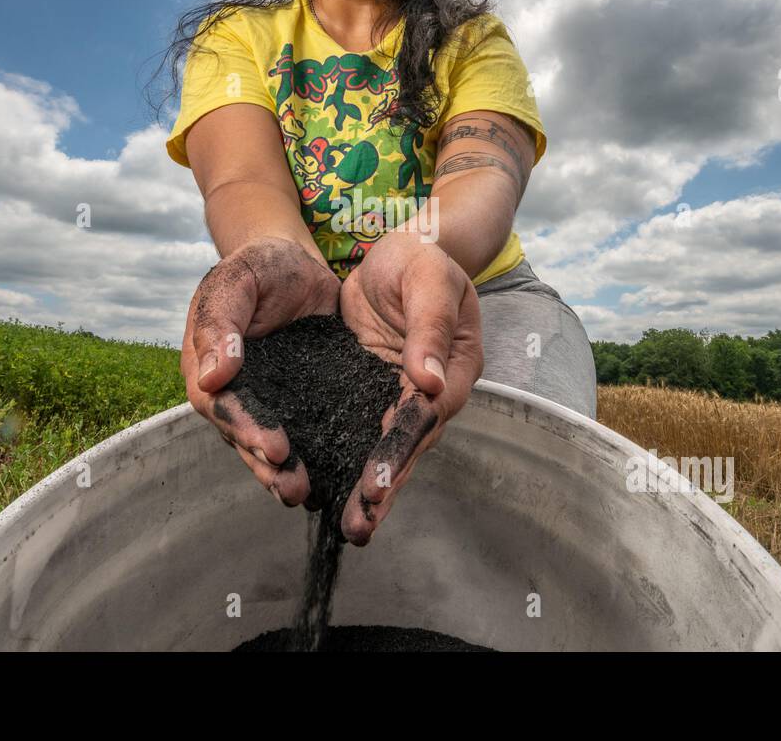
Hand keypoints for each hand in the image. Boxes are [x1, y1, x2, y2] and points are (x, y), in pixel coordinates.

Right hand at [182, 236, 340, 506]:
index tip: (276, 448)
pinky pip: (305, 432)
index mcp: (207, 364)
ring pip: (271, 444)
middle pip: (244, 436)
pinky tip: (336, 477)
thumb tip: (212, 376)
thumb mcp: (237, 280)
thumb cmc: (261, 265)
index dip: (247, 429)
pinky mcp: (299, 402)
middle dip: (268, 465)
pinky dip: (317, 455)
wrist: (298, 264)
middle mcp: (233, 391)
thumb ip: (221, 322)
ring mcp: (266, 401)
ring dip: (287, 472)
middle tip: (295, 486)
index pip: (222, 406)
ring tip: (308, 494)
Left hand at [337, 229, 482, 544]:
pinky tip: (326, 488)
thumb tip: (426, 379)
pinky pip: (359, 429)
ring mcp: (400, 395)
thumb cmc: (419, 259)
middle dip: (385, 485)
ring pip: (385, 446)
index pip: (427, 414)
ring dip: (368, 487)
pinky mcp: (370, 392)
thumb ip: (429, 324)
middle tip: (360, 524)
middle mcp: (432, 389)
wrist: (396, 255)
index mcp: (454, 363)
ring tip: (348, 527)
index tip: (378, 483)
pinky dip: (347, 459)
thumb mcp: (428, 277)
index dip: (402, 449)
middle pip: (409, 444)